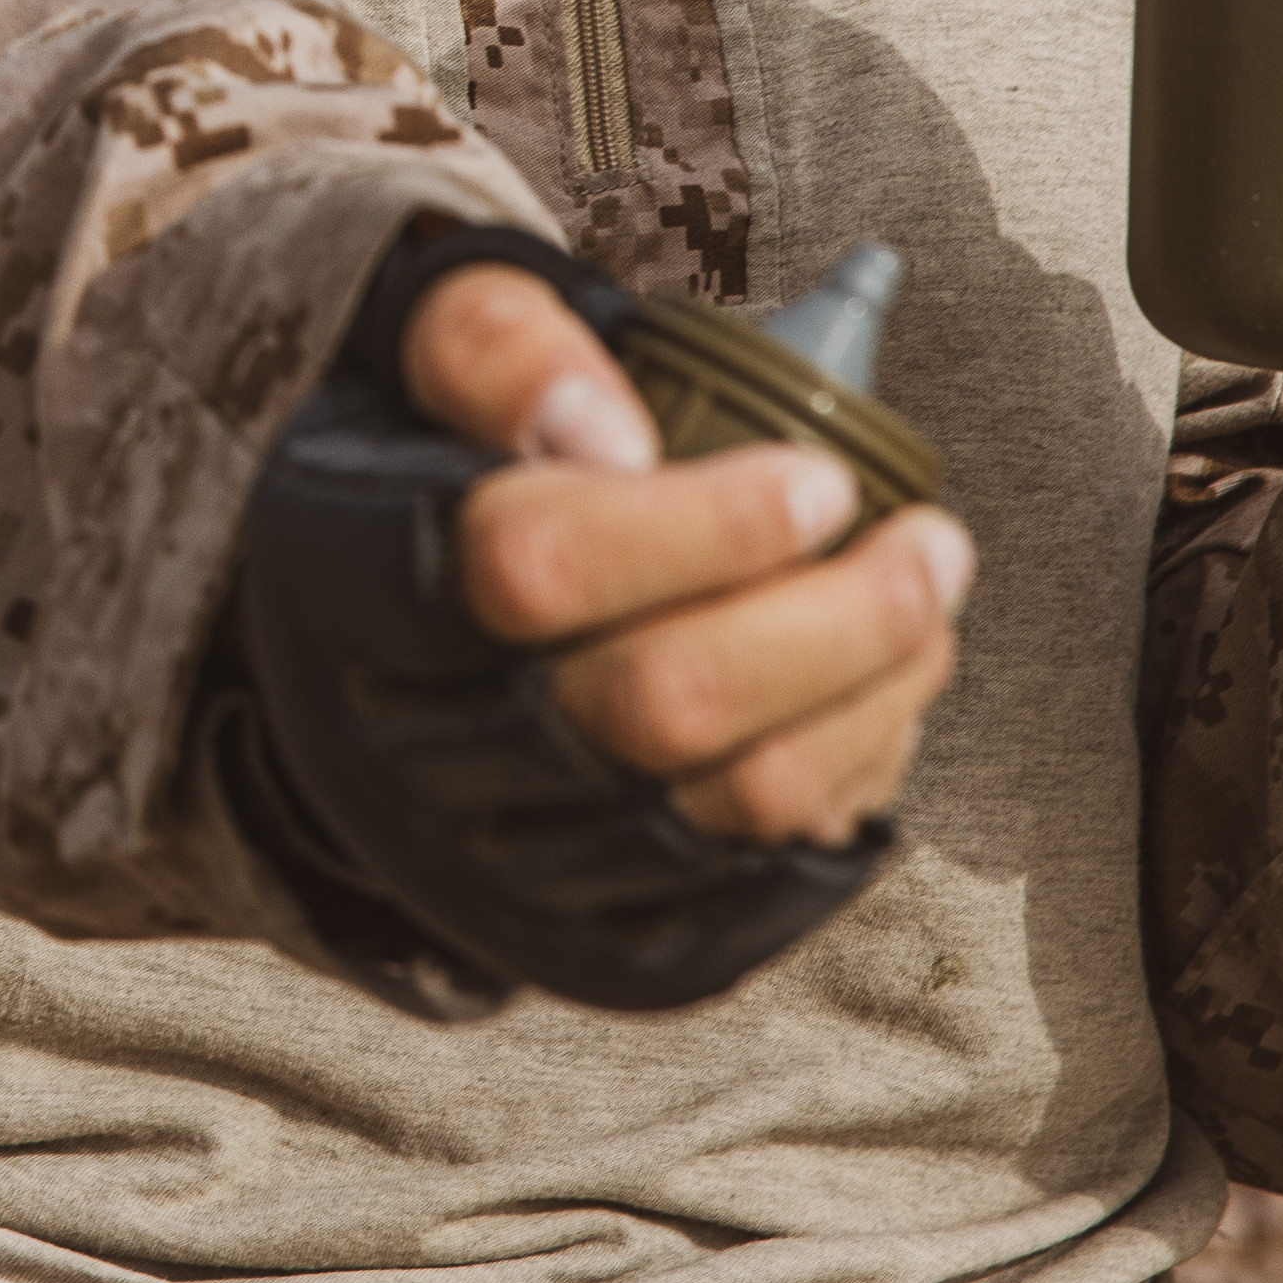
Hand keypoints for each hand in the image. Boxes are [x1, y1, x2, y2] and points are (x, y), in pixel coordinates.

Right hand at [202, 227, 970, 1016]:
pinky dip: (847, 787)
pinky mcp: (583, 935)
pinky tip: (875, 699)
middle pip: (658, 704)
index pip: (532, 565)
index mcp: (350, 576)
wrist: (369, 651)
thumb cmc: (434, 468)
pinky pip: (751, 888)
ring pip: (727, 807)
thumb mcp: (425, 349)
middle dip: (839, 620)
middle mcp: (406, 744)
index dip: (702, 525)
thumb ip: (500, 348)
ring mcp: (496, 858)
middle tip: (932, 543)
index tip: (822, 479)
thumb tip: (606, 432)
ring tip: (927, 602)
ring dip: (872, 700)